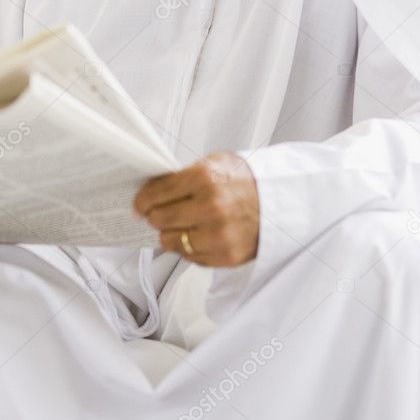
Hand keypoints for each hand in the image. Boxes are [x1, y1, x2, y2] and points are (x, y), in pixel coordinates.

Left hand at [133, 151, 258, 266]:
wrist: (281, 201)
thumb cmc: (245, 181)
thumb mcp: (215, 163)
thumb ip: (184, 175)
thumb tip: (151, 189)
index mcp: (205, 178)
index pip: (157, 193)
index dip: (142, 200)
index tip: (139, 204)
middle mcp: (210, 207)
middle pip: (159, 219)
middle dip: (154, 216)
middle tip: (156, 214)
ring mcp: (218, 234)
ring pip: (169, 241)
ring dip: (170, 233)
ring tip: (180, 225)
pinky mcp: (225, 256)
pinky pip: (189, 256)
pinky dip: (189, 247)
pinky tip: (198, 235)